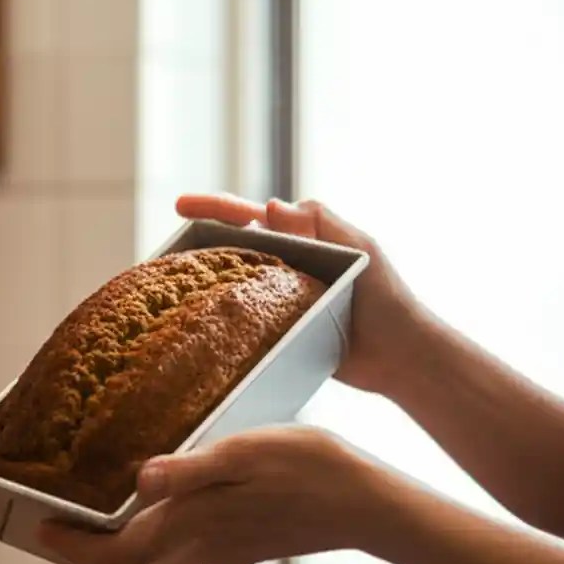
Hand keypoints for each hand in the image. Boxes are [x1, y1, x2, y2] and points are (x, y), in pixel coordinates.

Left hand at [39, 426, 390, 563]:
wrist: (371, 505)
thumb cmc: (311, 468)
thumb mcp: (248, 452)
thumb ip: (192, 468)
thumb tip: (138, 480)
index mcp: (197, 527)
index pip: (118, 556)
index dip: (74, 550)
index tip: (41, 530)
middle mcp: (203, 550)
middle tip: (54, 542)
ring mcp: (223, 554)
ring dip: (114, 557)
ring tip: (89, 523)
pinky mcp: (241, 546)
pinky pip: (181, 554)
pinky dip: (150, 542)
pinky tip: (153, 509)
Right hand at [174, 193, 426, 396]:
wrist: (399, 357)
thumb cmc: (387, 299)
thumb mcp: (359, 251)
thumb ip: (321, 225)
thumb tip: (271, 205)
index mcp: (302, 235)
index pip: (251, 214)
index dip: (214, 208)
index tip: (180, 206)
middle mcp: (285, 261)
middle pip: (230, 245)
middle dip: (196, 244)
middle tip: (163, 256)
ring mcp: (277, 295)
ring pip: (229, 280)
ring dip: (200, 281)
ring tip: (166, 287)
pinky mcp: (275, 327)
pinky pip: (239, 315)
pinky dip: (215, 314)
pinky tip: (192, 321)